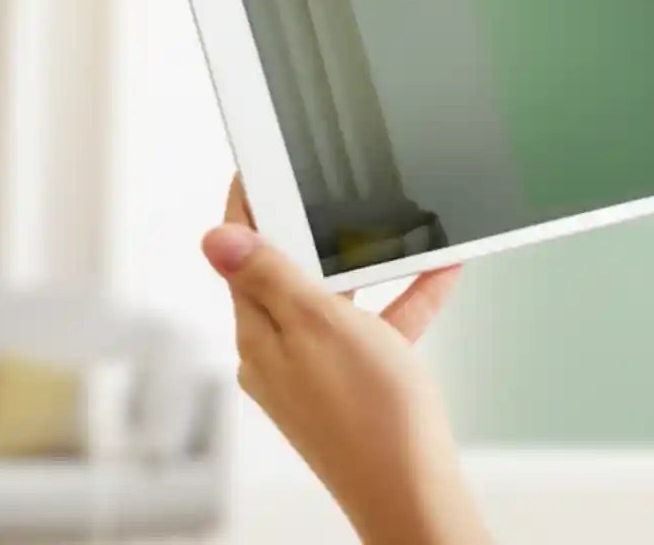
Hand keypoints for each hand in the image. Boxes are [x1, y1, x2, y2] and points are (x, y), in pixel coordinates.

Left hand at [202, 176, 487, 544]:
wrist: (412, 489)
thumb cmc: (370, 417)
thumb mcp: (320, 326)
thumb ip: (272, 277)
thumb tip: (214, 237)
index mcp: (259, 333)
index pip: (240, 253)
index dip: (248, 204)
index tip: (259, 163)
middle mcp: (280, 351)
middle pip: (290, 271)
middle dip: (315, 229)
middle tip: (331, 187)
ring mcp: (318, 368)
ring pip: (340, 296)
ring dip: (371, 263)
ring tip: (398, 227)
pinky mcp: (356, 382)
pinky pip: (379, 325)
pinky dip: (405, 299)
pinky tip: (439, 273)